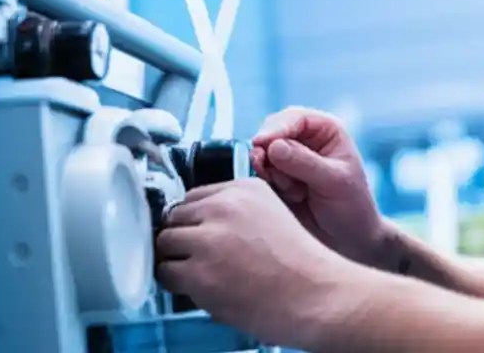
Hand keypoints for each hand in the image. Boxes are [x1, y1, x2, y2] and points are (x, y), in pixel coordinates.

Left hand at [155, 180, 347, 348]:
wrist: (318, 295)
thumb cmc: (301, 267)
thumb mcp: (274, 217)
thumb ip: (238, 213)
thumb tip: (198, 226)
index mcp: (245, 189)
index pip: (195, 196)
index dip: (195, 220)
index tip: (198, 235)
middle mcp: (225, 206)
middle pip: (176, 216)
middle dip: (183, 237)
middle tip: (198, 258)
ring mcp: (209, 238)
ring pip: (166, 242)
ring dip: (177, 259)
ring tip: (199, 275)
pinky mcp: (199, 271)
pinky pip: (166, 273)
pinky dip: (177, 283)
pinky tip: (199, 289)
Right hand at [249, 107, 389, 267]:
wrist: (350, 241)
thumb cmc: (353, 207)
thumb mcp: (334, 182)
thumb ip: (304, 163)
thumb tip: (273, 146)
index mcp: (325, 130)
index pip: (295, 118)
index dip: (276, 128)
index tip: (262, 142)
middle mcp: (305, 140)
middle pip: (271, 132)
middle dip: (267, 151)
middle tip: (268, 171)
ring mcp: (288, 161)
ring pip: (262, 155)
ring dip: (270, 173)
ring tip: (295, 192)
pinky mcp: (277, 181)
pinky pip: (259, 176)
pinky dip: (267, 186)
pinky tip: (290, 197)